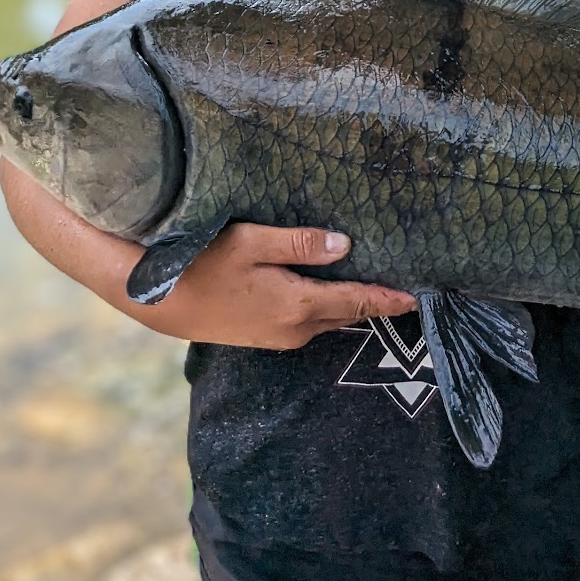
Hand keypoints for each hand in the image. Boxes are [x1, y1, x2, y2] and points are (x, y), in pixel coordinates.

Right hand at [161, 224, 415, 349]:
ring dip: (353, 306)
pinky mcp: (268, 337)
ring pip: (330, 319)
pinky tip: (332, 291)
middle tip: (405, 288)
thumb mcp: (251, 243)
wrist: (161, 304)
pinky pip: (312, 323)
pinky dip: (330, 309)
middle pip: (348, 313)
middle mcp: (296, 329)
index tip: (418, 297)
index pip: (358, 302)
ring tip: (377, 286)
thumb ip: (299, 244)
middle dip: (376, 302)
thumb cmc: (203, 264)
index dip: (389, 299)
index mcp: (298, 305)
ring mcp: (281, 337)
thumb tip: (345, 245)